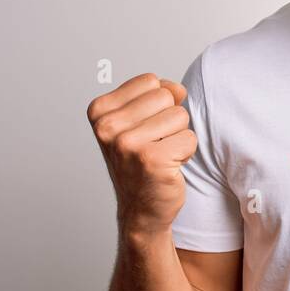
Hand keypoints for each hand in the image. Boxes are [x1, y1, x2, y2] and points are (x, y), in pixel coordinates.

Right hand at [86, 73, 195, 236]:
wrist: (140, 208)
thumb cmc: (141, 161)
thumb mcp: (138, 120)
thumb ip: (156, 94)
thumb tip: (177, 88)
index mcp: (100, 110)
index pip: (150, 81)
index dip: (157, 104)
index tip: (143, 128)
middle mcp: (108, 126)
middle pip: (166, 96)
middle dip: (169, 119)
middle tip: (154, 144)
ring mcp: (128, 144)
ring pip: (180, 116)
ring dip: (177, 136)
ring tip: (161, 155)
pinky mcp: (152, 160)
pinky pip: (189, 138)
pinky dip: (185, 153)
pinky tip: (168, 166)